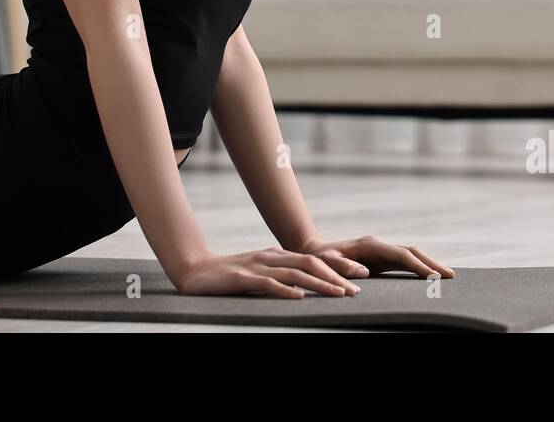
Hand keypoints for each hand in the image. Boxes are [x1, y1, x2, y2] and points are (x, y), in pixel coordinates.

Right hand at [176, 248, 361, 298]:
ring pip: (295, 274)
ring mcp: (257, 266)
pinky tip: (299, 298)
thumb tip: (306, 288)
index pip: (313, 261)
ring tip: (338, 294)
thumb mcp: (260, 273)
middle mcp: (271, 257)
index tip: (359, 278)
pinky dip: (285, 290)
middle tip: (357, 289)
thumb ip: (281, 277)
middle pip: (310, 264)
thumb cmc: (229, 276)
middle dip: (336, 276)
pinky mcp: (242, 278)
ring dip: (319, 284)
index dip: (337, 269)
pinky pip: (267, 284)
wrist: (195, 271)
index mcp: (277, 256)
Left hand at [298, 234, 455, 279]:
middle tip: (451, 277)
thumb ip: (342, 268)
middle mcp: (379, 245)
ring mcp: (381, 251)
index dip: (418, 266)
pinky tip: (429, 276)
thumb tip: (364, 273)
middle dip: (431, 263)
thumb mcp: (326, 263)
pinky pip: (404, 261)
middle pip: (411, 251)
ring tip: (446, 277)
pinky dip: (419, 267)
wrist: (315, 252)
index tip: (433, 277)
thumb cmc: (319, 260)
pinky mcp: (380, 258)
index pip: (401, 255)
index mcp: (370, 245)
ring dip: (428, 264)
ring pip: (411, 255)